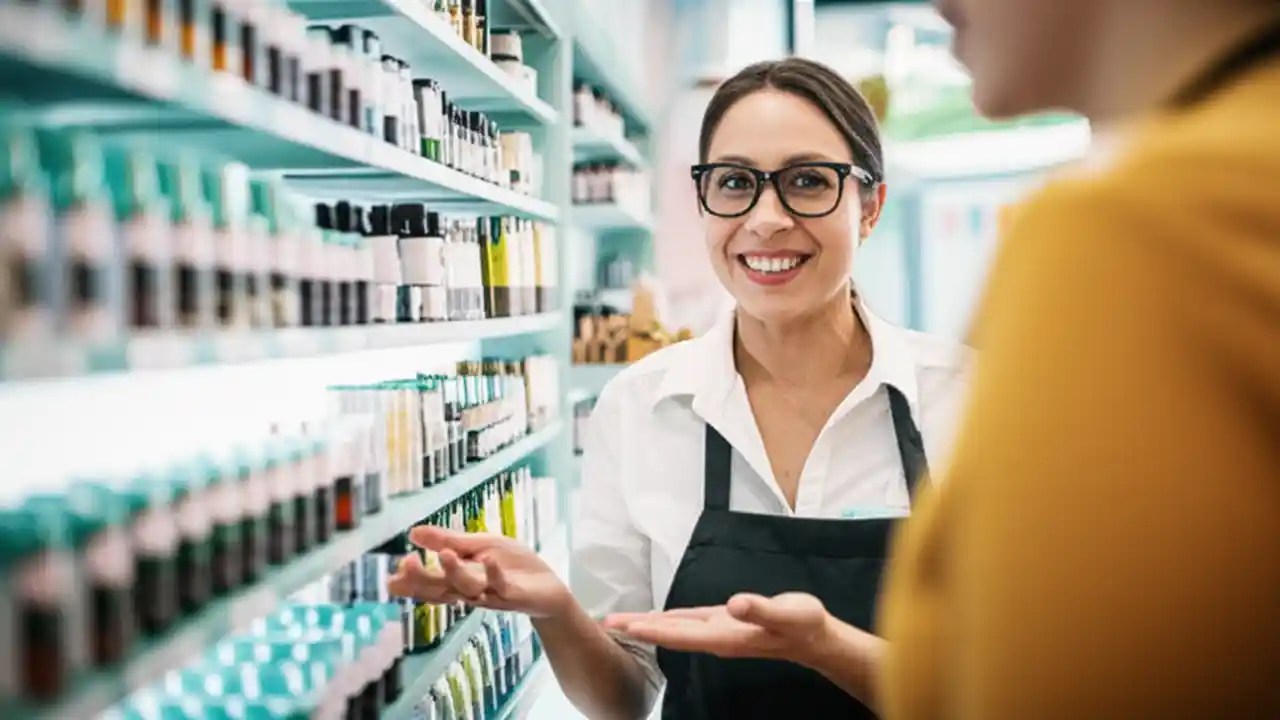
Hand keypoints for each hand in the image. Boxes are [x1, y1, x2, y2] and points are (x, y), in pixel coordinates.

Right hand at [387, 525, 571, 617]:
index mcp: (458, 578)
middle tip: (405, 565)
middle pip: (441, 589)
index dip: (411, 582)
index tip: (391, 578)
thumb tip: (412, 532)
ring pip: (468, 588)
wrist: (548, 587)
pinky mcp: (514, 595)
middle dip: (422, 579)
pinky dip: (494, 574)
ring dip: (455, 572)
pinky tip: (487, 560)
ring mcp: (492, 594)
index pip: (428, 584)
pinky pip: (501, 587)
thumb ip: (448, 541)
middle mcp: (470, 590)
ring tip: (445, 555)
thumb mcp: (479, 545)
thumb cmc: (512, 565)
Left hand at [604, 592, 833, 664]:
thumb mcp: (787, 613)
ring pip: (676, 629)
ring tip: (621, 623)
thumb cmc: (804, 624)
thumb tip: (735, 604)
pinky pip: (688, 624)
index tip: (626, 627)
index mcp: (726, 636)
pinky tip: (657, 619)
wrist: (816, 638)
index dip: (652, 630)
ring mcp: (719, 632)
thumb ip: (760, 609)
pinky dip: (668, 621)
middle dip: (639, 629)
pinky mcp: (724, 623)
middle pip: (670, 634)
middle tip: (607, 623)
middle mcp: (716, 637)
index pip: (681, 634)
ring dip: (648, 626)